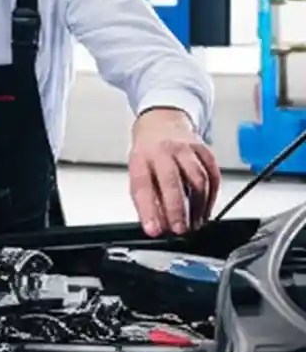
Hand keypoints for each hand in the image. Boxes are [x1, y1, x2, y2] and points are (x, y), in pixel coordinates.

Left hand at [128, 107, 220, 236]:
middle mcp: (163, 151)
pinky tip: (206, 209)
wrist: (161, 121)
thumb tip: (155, 225)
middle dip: (177, 210)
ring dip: (198, 206)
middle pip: (172, 182)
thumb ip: (145, 198)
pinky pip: (213, 176)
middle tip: (180, 230)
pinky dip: (212, 196)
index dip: (149, 211)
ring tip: (195, 223)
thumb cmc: (148, 151)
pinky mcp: (204, 150)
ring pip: (198, 180)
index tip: (154, 230)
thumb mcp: (138, 171)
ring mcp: (186, 149)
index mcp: (141, 158)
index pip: (143, 187)